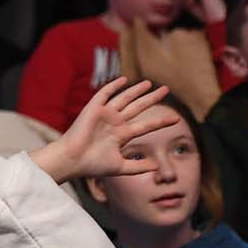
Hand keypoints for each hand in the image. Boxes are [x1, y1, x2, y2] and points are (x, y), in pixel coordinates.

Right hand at [30, 77, 177, 184]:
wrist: (71, 160)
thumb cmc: (91, 165)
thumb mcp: (120, 167)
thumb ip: (138, 167)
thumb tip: (157, 167)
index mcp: (121, 135)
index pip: (146, 126)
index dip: (161, 122)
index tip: (176, 119)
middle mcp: (115, 123)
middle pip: (138, 107)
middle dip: (152, 98)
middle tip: (166, 90)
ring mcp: (104, 115)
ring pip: (124, 98)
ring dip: (136, 90)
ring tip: (150, 83)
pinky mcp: (94, 109)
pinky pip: (105, 94)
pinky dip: (113, 86)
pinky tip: (124, 80)